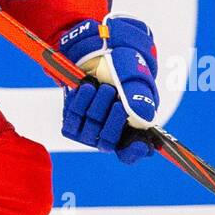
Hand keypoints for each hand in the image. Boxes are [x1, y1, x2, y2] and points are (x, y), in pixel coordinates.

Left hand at [58, 16, 158, 163]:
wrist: (102, 61)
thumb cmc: (125, 75)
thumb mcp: (138, 84)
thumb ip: (141, 101)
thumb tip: (138, 115)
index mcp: (130, 133)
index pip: (130, 154)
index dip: (134, 152)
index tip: (139, 144)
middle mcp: (108, 137)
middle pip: (108, 142)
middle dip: (114, 120)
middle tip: (118, 102)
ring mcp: (89, 132)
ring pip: (90, 130)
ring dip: (98, 106)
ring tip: (103, 87)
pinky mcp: (72, 122)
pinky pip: (73, 118)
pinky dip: (80, 102)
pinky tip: (87, 88)